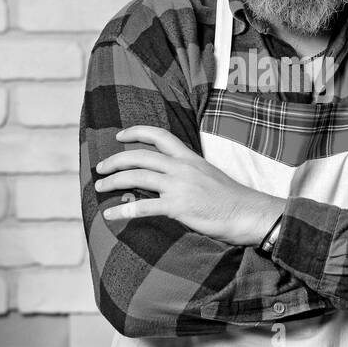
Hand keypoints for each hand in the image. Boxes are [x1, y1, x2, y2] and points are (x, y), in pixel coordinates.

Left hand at [94, 125, 284, 246]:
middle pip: (140, 155)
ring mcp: (179, 186)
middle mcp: (182, 167)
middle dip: (115, 160)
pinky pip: (143, 206)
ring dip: (113, 181)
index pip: (160, 135)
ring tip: (99, 187)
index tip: (119, 136)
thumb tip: (169, 182)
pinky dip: (123, 209)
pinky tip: (110, 214)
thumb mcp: (209, 177)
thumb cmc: (232, 200)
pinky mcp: (178, 206)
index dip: (136, 132)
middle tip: (100, 167)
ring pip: (136, 176)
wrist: (249, 213)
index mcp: (190, 158)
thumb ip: (188, 175)